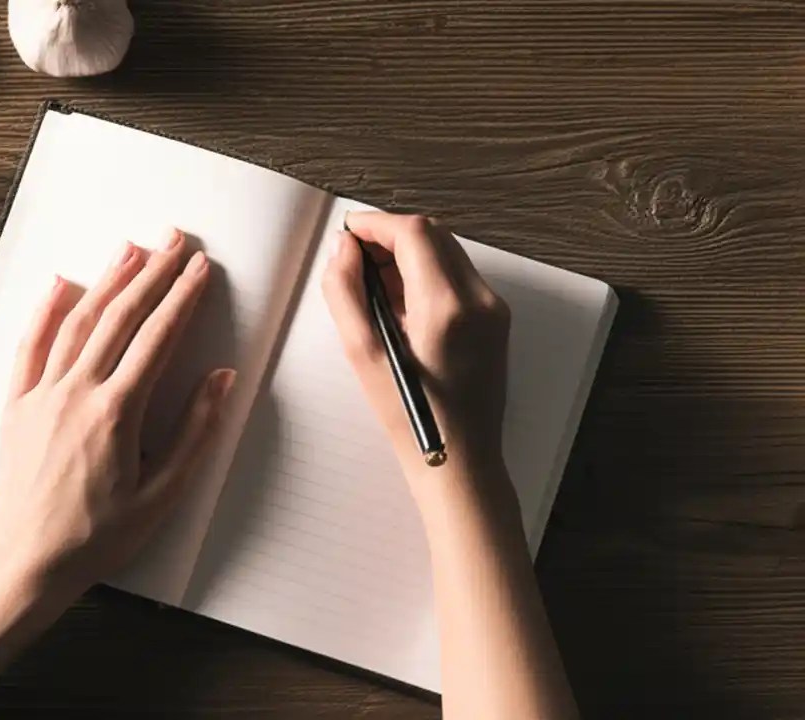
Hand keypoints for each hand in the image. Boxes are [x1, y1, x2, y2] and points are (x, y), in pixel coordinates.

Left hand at [0, 230, 236, 599]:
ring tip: (131, 248)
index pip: (157, 338)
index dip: (182, 297)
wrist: (28, 564)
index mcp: (116, 413)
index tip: (200, 268)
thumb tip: (220, 380)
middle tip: (174, 240)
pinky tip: (59, 283)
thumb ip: (194, 434)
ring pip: (77, 323)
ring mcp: (41, 396)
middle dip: (151, 273)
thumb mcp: (162, 496)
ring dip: (106, 281)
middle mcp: (76, 393)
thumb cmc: (97, 539)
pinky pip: (29, 347)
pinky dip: (44, 311)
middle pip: (119, 318)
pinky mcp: (15, 406)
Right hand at [322, 211, 510, 480]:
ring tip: (373, 285)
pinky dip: (426, 273)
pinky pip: (457, 275)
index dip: (375, 224)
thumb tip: (344, 250)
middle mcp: (479, 299)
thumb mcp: (363, 354)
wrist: (460, 460)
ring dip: (407, 253)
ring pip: (446, 251)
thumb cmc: (412, 419)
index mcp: (446, 307)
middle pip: (433, 234)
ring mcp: (493, 308)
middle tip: (354, 259)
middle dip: (390, 236)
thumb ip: (345, 293)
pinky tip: (400, 304)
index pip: (413, 233)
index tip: (347, 234)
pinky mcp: (496, 318)